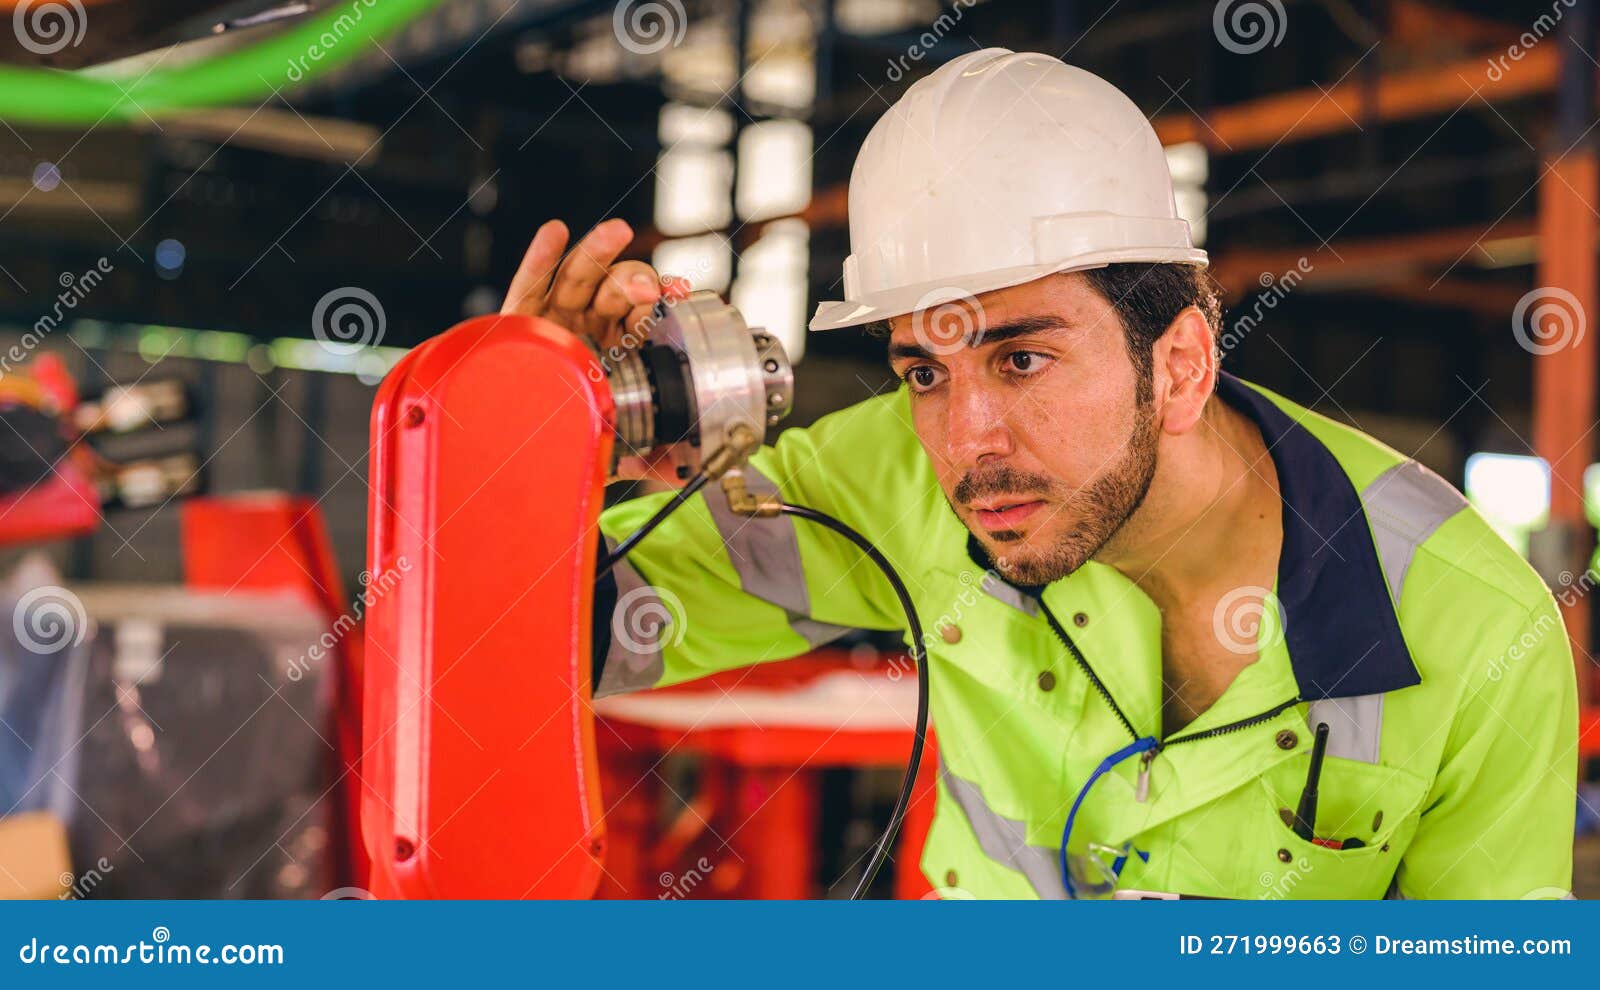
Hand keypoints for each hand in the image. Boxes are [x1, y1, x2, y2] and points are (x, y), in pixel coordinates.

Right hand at [502, 218, 690, 483]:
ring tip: (617, 233)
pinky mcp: (520, 320)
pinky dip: (540, 258)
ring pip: (579, 276)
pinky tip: (555, 233)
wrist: (520, 448)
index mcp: (618, 344)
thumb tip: (671, 470)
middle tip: (647, 290)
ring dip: (599, 251)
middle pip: (614, 288)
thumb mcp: (613, 442)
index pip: (644, 312)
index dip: (663, 298)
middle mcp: (589, 326)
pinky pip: (529, 286)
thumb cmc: (569, 435)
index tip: (679, 294)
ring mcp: (556, 318)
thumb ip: (642, 454)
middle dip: (634, 281)